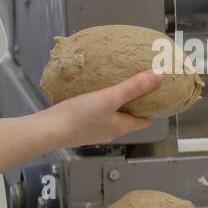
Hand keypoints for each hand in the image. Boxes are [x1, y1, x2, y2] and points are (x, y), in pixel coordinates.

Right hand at [41, 70, 165, 147]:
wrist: (47, 130)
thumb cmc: (80, 116)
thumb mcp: (110, 98)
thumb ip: (133, 87)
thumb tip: (160, 76)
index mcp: (122, 127)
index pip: (145, 121)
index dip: (152, 109)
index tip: (156, 97)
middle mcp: (110, 131)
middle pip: (128, 117)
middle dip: (134, 104)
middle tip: (137, 87)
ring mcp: (94, 130)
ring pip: (111, 116)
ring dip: (115, 104)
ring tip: (115, 86)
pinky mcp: (79, 127)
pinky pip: (94, 114)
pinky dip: (98, 105)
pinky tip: (91, 93)